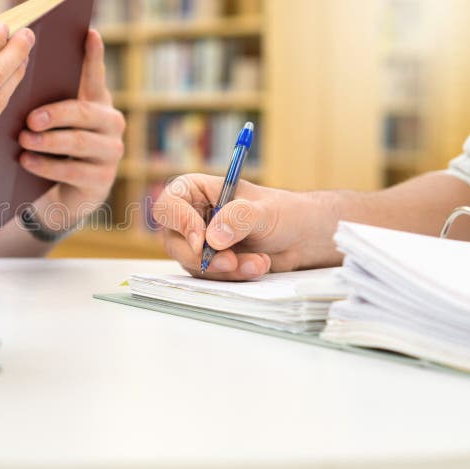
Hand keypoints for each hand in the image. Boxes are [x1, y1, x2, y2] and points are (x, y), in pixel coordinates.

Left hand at [17, 29, 124, 229]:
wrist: (67, 192)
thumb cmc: (54, 146)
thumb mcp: (52, 121)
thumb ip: (45, 99)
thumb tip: (17, 70)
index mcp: (98, 101)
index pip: (96, 75)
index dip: (94, 56)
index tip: (90, 33)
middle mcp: (112, 123)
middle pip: (84, 113)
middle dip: (56, 114)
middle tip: (30, 118)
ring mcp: (111, 152)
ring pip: (79, 143)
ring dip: (49, 141)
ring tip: (24, 140)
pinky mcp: (102, 180)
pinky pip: (73, 172)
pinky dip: (47, 166)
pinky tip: (26, 161)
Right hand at [152, 174, 342, 280]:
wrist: (301, 238)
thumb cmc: (282, 212)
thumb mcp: (264, 210)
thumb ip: (239, 218)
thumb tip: (213, 237)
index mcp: (195, 191)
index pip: (169, 205)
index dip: (179, 223)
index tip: (201, 240)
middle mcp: (191, 217)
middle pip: (174, 241)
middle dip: (203, 256)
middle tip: (231, 261)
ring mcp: (199, 243)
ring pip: (193, 263)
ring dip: (226, 268)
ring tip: (259, 261)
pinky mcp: (211, 265)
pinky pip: (211, 277)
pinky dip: (234, 276)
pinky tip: (258, 266)